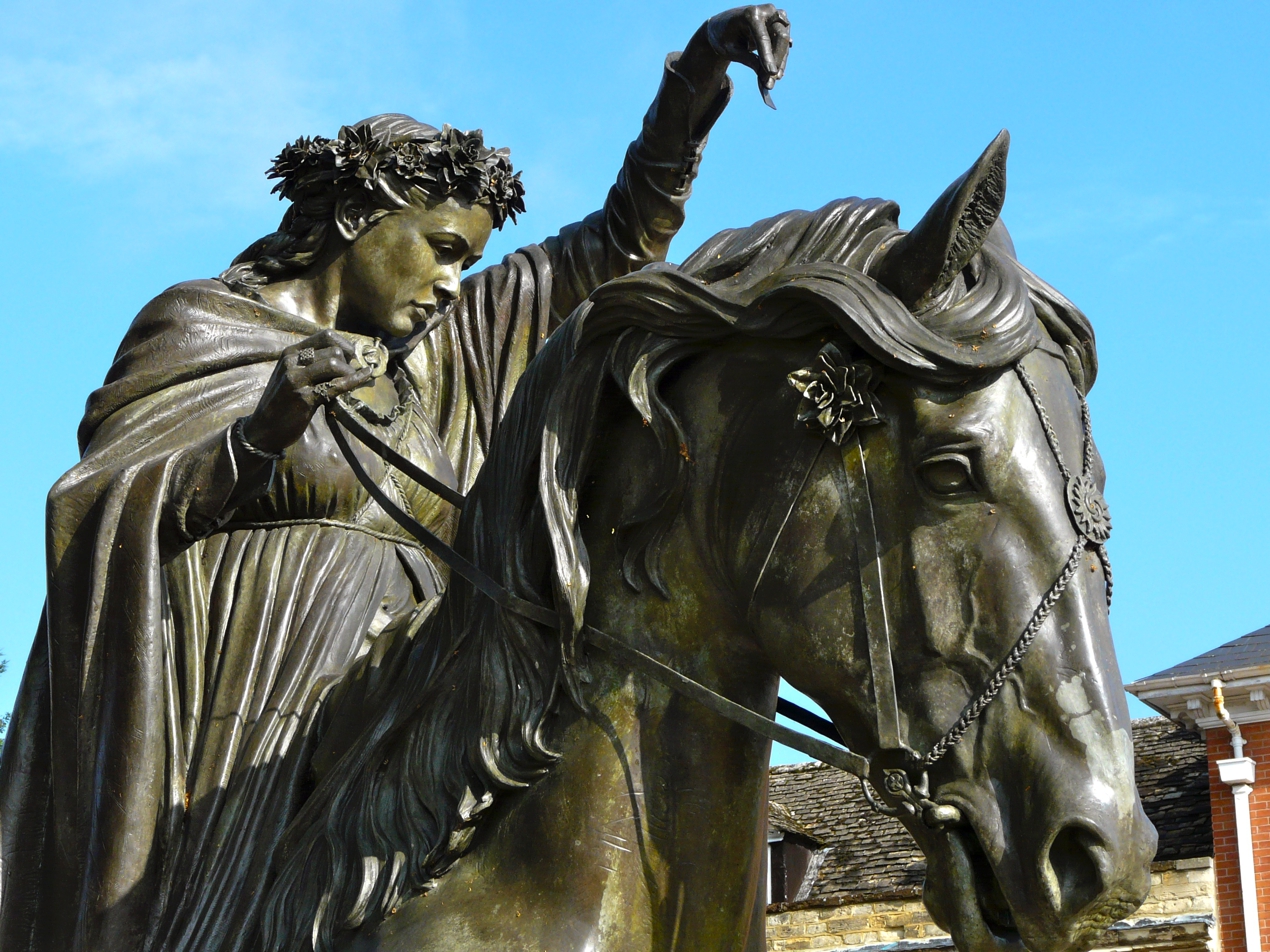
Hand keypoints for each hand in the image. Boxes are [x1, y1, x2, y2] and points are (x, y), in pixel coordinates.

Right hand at [239, 330, 376, 454]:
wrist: (264, 428)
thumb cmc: (283, 401)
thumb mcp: (292, 375)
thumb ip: (313, 364)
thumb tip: (348, 358)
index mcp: (291, 353)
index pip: (325, 335)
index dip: (344, 344)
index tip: (352, 357)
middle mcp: (292, 362)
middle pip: (333, 351)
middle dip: (348, 362)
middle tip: (349, 375)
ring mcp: (297, 379)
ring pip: (334, 364)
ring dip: (349, 373)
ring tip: (349, 382)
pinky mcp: (304, 398)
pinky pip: (336, 385)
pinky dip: (355, 381)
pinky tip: (365, 377)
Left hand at [705, 5, 790, 106]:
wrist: (723, 26)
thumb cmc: (724, 37)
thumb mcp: (731, 50)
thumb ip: (749, 61)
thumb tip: (767, 79)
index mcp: (750, 14)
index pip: (763, 37)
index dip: (768, 56)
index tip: (771, 73)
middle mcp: (766, 11)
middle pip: (780, 36)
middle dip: (777, 60)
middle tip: (772, 80)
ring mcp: (776, 16)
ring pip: (784, 42)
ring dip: (780, 62)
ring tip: (771, 82)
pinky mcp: (780, 25)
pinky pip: (783, 44)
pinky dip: (780, 60)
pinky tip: (776, 74)